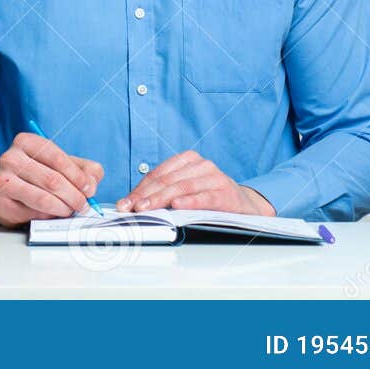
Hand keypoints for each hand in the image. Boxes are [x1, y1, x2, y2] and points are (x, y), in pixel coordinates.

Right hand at [0, 132, 104, 227]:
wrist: (7, 192)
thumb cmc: (38, 175)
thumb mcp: (62, 165)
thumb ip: (84, 170)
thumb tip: (92, 184)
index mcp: (27, 142)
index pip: (58, 158)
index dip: (78, 176)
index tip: (90, 190)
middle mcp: (11, 158)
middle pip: (52, 180)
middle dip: (74, 196)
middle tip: (84, 206)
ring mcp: (3, 180)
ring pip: (43, 199)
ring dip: (64, 209)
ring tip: (70, 211)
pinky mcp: (2, 202)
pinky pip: (33, 213)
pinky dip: (48, 217)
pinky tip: (52, 214)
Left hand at [116, 151, 274, 215]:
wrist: (245, 204)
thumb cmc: (210, 197)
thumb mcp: (187, 190)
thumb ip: (165, 193)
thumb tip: (134, 204)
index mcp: (187, 160)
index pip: (158, 174)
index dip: (139, 189)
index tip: (124, 203)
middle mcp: (201, 165)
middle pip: (167, 180)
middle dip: (145, 196)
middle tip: (131, 208)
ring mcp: (214, 177)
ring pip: (182, 187)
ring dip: (161, 199)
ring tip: (146, 209)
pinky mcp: (226, 192)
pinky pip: (204, 197)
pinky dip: (189, 201)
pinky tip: (177, 206)